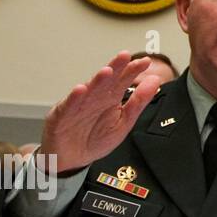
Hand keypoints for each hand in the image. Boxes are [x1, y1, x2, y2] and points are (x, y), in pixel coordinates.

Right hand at [40, 53, 159, 173]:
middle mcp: (94, 98)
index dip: (133, 70)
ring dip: (96, 81)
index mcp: (110, 98)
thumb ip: (138, 102)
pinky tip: (80, 90)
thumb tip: (155, 81)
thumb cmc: (96, 140)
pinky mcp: (61, 116)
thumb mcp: (123, 123)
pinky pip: (68, 106)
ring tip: (107, 71)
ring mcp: (77, 106)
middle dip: (115, 68)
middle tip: (125, 56)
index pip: (123, 80)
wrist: (71, 160)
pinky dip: (74, 98)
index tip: (145, 62)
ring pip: (88, 90)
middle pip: (106, 80)